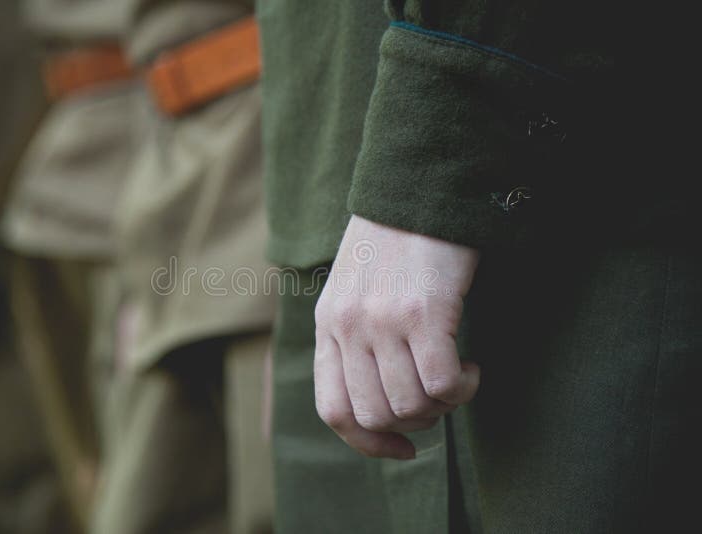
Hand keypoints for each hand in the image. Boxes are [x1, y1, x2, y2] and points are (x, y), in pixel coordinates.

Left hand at [314, 215, 480, 458]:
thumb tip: (382, 400)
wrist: (420, 186)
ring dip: (443, 406)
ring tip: (458, 376)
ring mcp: (383, 321)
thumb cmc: (394, 241)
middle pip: (376, 415)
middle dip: (414, 423)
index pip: (334, 410)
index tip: (402, 448)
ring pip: (412, 406)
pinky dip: (463, 389)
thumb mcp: (353, 288)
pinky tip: (473, 366)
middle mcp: (348, 326)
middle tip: (439, 399)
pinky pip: (443, 385)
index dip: (368, 443)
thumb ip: (353, 337)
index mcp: (328, 324)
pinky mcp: (424, 312)